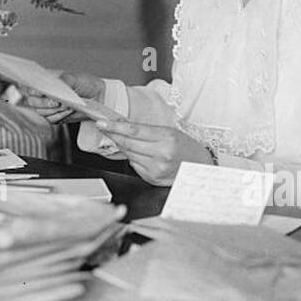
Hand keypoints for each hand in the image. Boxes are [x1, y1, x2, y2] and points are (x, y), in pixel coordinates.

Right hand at [11, 72, 106, 123]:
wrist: (96, 95)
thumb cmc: (84, 83)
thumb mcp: (74, 77)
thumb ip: (64, 80)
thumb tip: (57, 84)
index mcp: (44, 81)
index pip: (30, 86)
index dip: (32, 90)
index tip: (40, 92)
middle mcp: (43, 95)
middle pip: (33, 102)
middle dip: (45, 103)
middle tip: (57, 102)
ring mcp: (48, 107)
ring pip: (42, 112)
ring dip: (55, 110)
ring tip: (68, 105)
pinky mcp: (55, 117)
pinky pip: (52, 119)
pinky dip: (61, 116)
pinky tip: (70, 110)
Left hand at [93, 119, 210, 185]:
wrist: (198, 166)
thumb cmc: (184, 146)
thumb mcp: (168, 131)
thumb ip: (146, 130)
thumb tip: (122, 126)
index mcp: (166, 137)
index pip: (133, 130)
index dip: (115, 126)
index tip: (102, 123)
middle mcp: (161, 154)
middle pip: (128, 143)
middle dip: (114, 135)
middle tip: (105, 128)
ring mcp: (156, 168)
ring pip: (129, 154)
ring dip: (122, 146)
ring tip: (123, 139)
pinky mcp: (152, 178)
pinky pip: (134, 165)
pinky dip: (132, 158)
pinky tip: (138, 153)